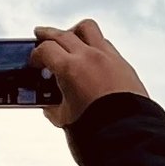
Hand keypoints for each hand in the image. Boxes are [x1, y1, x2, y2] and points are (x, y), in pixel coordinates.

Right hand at [32, 18, 148, 125]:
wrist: (129, 136)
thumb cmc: (100, 129)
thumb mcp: (65, 118)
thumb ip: (52, 106)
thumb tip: (49, 104)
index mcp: (71, 68)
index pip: (46, 49)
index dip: (36, 55)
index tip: (35, 61)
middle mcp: (89, 57)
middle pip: (62, 34)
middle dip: (47, 35)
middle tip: (40, 35)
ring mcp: (108, 57)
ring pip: (88, 29)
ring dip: (75, 32)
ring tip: (70, 39)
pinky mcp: (123, 64)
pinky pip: (106, 44)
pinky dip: (94, 46)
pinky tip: (91, 58)